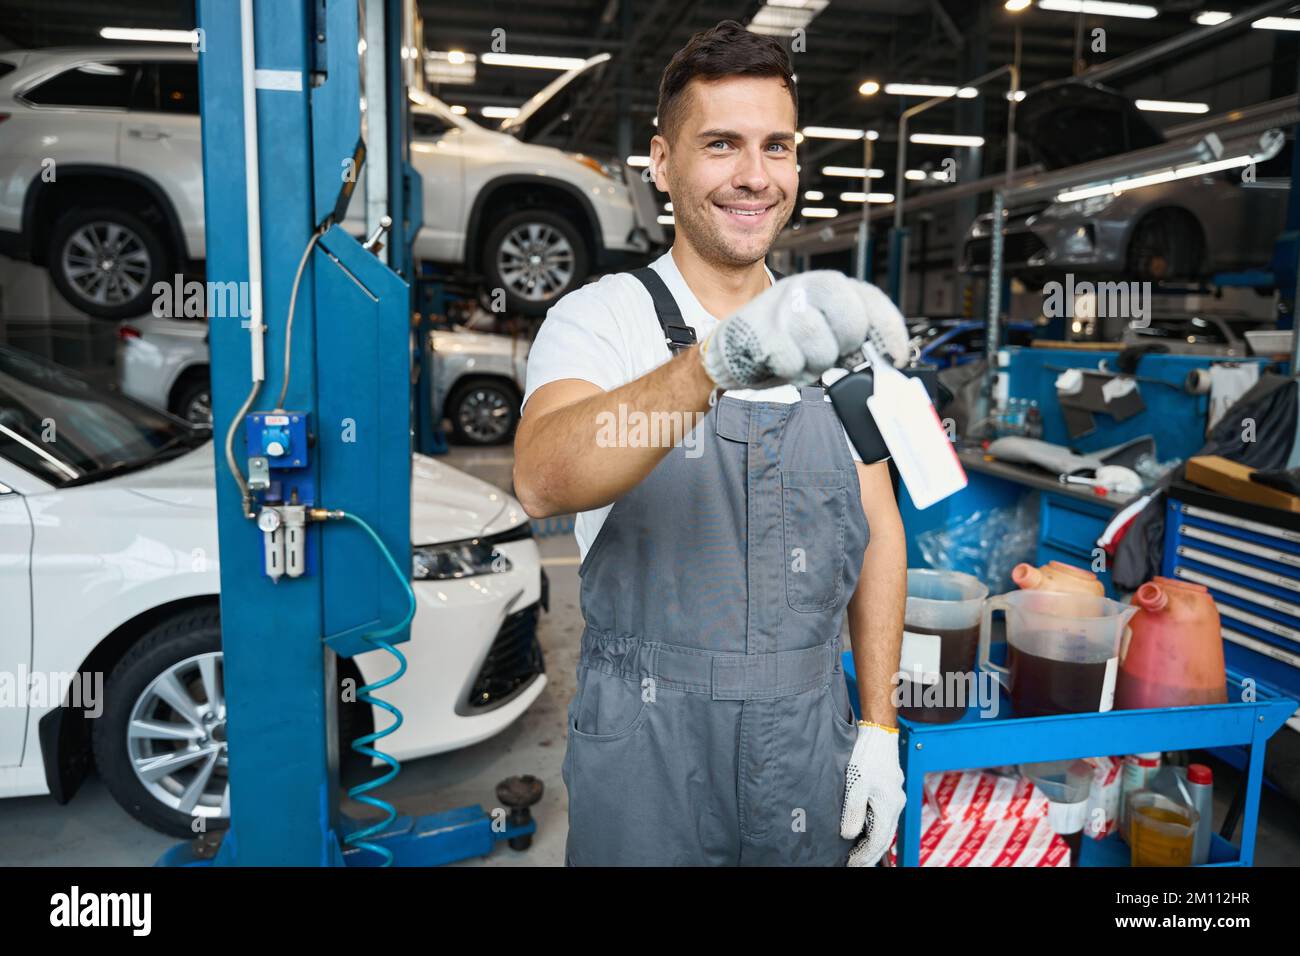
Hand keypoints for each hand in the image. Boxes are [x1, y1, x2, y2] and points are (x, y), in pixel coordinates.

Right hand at [700, 271, 909, 389]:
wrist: (731, 346)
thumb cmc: (783, 340)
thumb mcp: (822, 329)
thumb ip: (853, 336)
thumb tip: (883, 357)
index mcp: (828, 285)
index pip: (872, 301)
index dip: (890, 332)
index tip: (897, 357)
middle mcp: (806, 287)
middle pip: (853, 323)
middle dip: (846, 349)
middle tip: (830, 355)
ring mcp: (783, 306)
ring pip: (823, 349)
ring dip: (815, 365)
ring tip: (800, 359)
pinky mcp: (763, 330)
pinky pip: (793, 362)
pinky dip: (791, 372)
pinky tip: (781, 363)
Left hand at [840, 722, 905, 866]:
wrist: (879, 735)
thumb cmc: (868, 757)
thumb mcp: (856, 785)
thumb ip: (853, 812)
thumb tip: (849, 835)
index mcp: (888, 808)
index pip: (877, 842)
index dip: (864, 856)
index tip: (851, 864)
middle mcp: (895, 806)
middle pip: (883, 838)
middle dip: (869, 854)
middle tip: (854, 864)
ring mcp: (894, 799)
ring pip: (883, 828)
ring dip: (871, 843)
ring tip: (856, 853)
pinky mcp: (889, 792)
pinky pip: (883, 817)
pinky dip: (874, 829)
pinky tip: (863, 831)